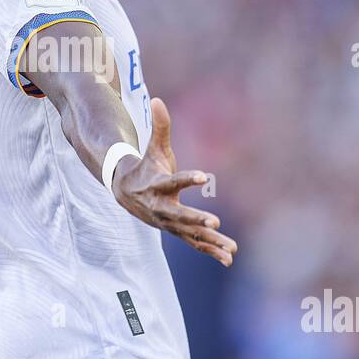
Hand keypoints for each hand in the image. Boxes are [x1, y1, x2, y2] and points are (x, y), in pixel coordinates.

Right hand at [112, 97, 237, 266]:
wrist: (125, 193)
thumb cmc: (145, 167)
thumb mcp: (153, 148)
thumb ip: (159, 126)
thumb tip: (158, 99)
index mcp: (158, 184)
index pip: (174, 181)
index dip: (188, 179)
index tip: (204, 177)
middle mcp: (162, 207)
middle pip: (180, 216)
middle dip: (196, 220)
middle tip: (215, 222)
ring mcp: (169, 222)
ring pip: (191, 234)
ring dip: (211, 242)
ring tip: (232, 249)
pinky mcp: (177, 231)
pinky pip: (195, 243)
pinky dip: (211, 251)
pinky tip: (229, 259)